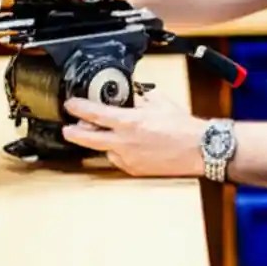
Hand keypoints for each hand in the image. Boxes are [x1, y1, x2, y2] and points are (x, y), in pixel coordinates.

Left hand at [61, 90, 207, 177]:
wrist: (198, 149)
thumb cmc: (182, 127)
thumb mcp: (159, 102)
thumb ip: (140, 98)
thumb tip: (131, 96)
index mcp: (129, 122)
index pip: (94, 113)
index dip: (78, 108)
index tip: (71, 105)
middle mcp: (124, 142)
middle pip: (87, 138)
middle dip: (73, 133)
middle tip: (68, 129)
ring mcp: (128, 159)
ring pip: (103, 150)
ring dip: (99, 141)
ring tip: (102, 134)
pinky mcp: (135, 170)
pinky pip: (117, 160)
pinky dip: (116, 152)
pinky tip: (123, 145)